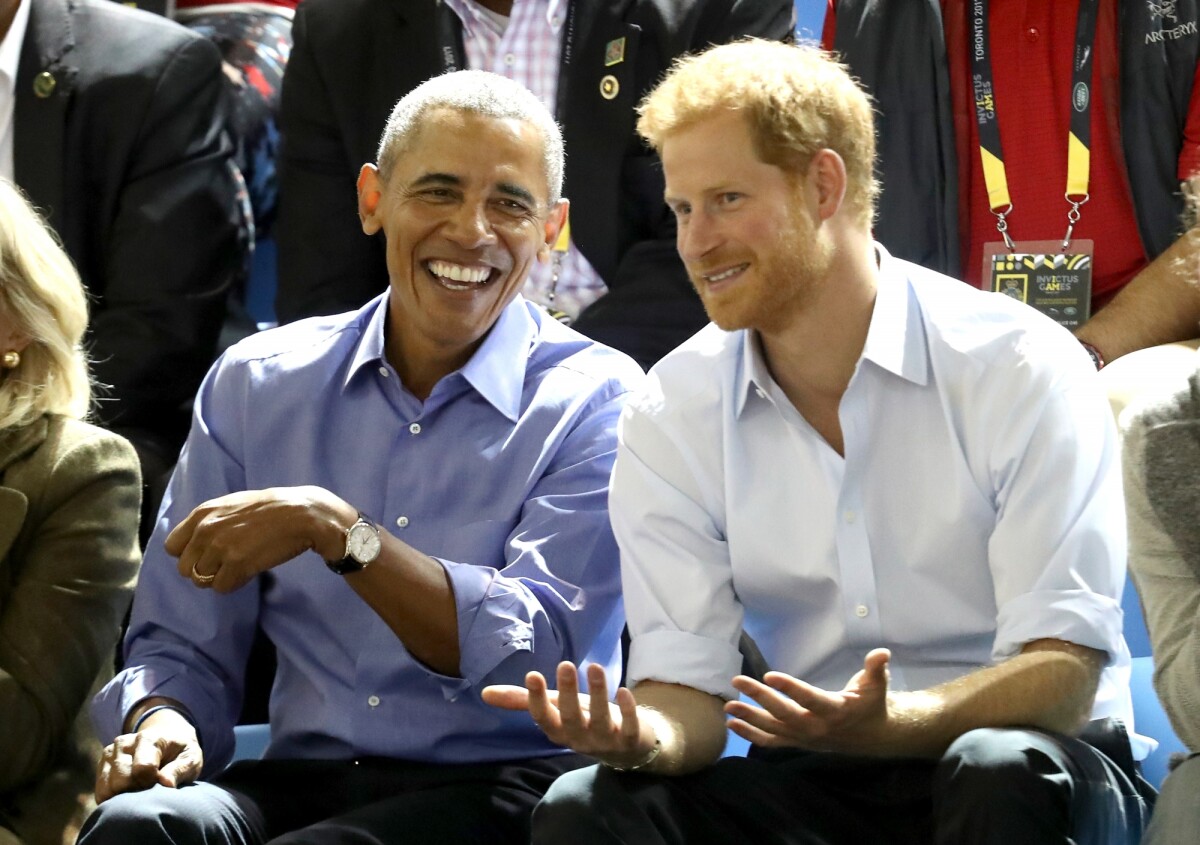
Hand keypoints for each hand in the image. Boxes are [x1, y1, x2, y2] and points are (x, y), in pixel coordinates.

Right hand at [94, 710, 202, 802]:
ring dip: (123, 796)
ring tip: (140, 791)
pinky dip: (113, 798)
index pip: (142, 769)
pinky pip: (101, 790)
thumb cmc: (180, 752)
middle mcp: (124, 743)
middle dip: (136, 792)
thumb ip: (180, 770)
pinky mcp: (102, 764)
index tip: (161, 786)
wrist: (167, 739)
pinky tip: (128, 794)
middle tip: (150, 791)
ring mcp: (110, 753)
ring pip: (108, 787)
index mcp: (148, 738)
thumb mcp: (191, 758)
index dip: (152, 784)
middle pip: (122, 780)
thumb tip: (166, 784)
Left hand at [169, 486, 354, 592]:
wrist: (300, 514)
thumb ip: (209, 521)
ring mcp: (220, 548)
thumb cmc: (270, 508)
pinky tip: (249, 571)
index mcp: (202, 514)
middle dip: (204, 570)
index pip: (172, 547)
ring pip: (202, 581)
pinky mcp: (238, 565)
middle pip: (185, 568)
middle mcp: (205, 530)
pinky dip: (235, 584)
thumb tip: (193, 543)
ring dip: (220, 578)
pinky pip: (222, 588)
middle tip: (226, 564)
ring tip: (239, 566)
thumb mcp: (231, 504)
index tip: (207, 555)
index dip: (189, 554)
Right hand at [482, 661, 656, 766]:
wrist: (625, 747)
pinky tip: (623, 690)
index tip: (532, 675)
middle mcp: (579, 738)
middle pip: (570, 719)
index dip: (536, 700)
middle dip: (567, 694)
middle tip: (564, 664)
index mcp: (558, 730)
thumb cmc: (583, 721)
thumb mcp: (554, 709)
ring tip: (594, 666)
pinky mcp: (630, 740)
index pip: (543, 718)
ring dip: (597, 694)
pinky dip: (628, 711)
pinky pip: (629, 728)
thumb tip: (485, 693)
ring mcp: (605, 741)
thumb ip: (523, 701)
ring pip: (600, 720)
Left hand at [726, 648, 892, 753]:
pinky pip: (771, 741)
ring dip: (748, 718)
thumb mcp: (877, 684)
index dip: (790, 688)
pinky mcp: (797, 742)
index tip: (769, 675)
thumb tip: (882, 652)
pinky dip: (751, 735)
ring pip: (773, 729)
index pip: (809, 699)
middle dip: (759, 697)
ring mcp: (804, 737)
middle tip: (737, 680)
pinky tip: (733, 725)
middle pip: (784, 713)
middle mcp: (817, 727)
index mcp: (835, 710)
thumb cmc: (871, 703)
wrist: (872, 736)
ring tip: (727, 707)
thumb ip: (875, 668)